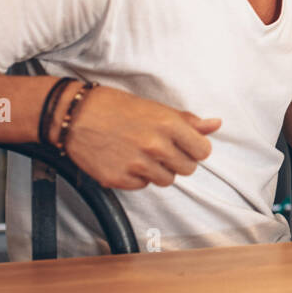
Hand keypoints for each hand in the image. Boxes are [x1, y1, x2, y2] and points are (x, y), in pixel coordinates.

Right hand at [57, 85, 219, 189]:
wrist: (75, 115)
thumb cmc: (116, 107)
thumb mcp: (155, 107)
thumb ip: (187, 120)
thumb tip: (216, 124)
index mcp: (168, 125)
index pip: (202, 151)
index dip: (195, 148)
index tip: (186, 145)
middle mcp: (155, 146)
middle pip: (187, 169)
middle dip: (179, 161)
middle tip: (162, 149)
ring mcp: (137, 165)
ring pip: (166, 180)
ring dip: (159, 170)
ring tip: (142, 153)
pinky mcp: (119, 179)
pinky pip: (143, 185)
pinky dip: (138, 176)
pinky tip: (126, 159)